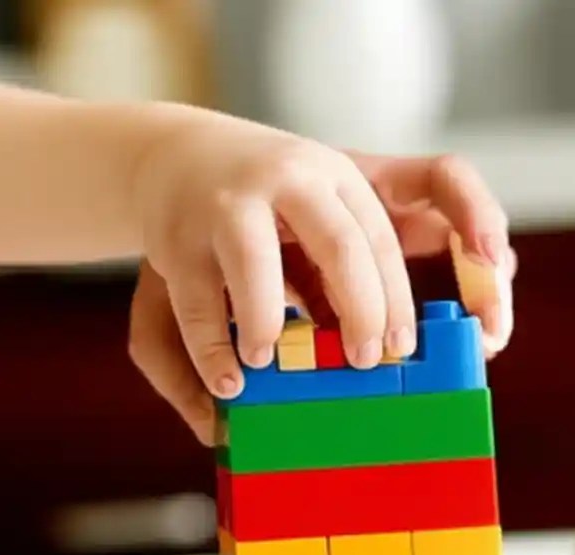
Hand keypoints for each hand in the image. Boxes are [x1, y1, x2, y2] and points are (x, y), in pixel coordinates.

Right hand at [130, 141, 513, 444]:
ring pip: (255, 264)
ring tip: (272, 363)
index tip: (402, 346)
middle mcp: (287, 179)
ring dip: (267, 321)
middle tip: (365, 361)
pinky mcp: (178, 236)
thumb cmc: (263, 201)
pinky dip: (213, 346)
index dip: (395, 297)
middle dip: (361, 308)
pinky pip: (199, 300)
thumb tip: (378, 340)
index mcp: (333, 175)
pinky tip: (231, 378)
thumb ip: (344, 262)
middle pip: (340, 245)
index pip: (378, 239)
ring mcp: (228, 204)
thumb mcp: (314, 211)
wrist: (172, 155)